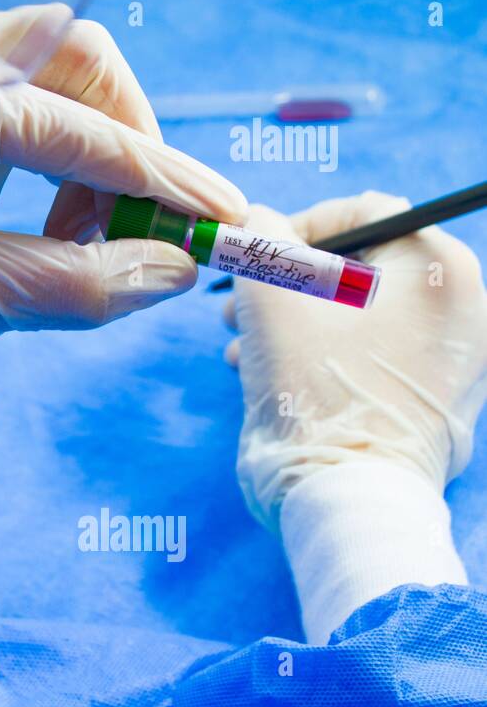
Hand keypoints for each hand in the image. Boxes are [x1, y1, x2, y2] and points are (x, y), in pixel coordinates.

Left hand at [0, 9, 246, 366]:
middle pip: (83, 64)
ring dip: (99, 156)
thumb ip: (69, 287)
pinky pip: (28, 114)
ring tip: (92, 245)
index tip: (227, 227)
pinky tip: (57, 227)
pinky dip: (62, 165)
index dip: (165, 183)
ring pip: (59, 81)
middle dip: (134, 144)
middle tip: (160, 230)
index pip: (83, 132)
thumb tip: (171, 277)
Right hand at [223, 192, 486, 527]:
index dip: (297, 225)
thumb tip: (257, 219)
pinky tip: (272, 372)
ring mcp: (458, 358)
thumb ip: (261, 238)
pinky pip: (376, 351)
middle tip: (241, 306)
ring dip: (298, 318)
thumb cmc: (312, 385)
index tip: (256, 259)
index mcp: (440, 269)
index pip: (362, 211)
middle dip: (291, 281)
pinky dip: (324, 352)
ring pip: (362, 310)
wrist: (345, 495)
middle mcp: (465, 307)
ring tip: (246, 345)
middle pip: (362, 263)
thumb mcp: (271, 291)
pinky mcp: (438, 398)